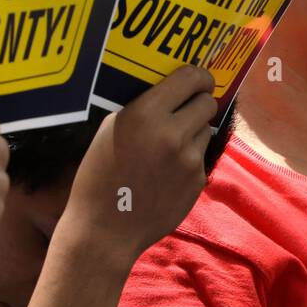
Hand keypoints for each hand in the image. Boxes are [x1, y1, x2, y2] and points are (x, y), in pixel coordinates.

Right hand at [62, 65, 216, 264]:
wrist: (105, 230)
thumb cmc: (99, 176)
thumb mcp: (111, 130)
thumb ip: (142, 106)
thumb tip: (171, 90)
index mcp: (146, 114)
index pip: (191, 78)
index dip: (199, 77)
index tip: (198, 80)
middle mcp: (172, 133)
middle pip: (207, 102)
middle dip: (198, 103)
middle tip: (184, 111)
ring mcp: (189, 159)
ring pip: (206, 129)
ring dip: (193, 131)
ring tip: (167, 147)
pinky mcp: (198, 180)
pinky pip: (201, 156)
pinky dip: (189, 158)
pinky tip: (166, 172)